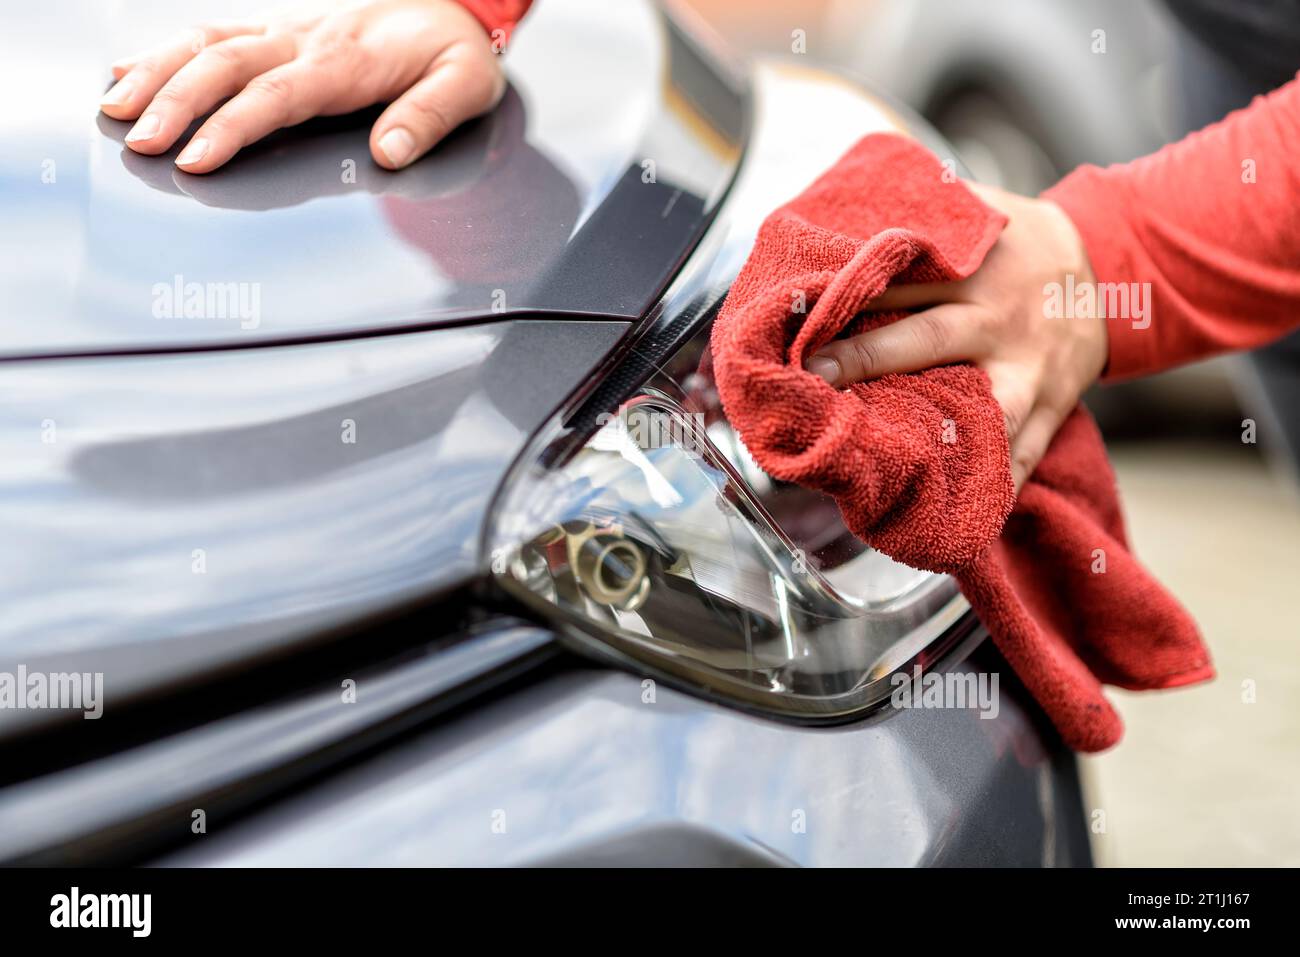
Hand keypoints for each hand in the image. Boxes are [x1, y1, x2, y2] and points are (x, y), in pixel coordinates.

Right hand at [99, 0, 505, 172]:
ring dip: (156, 73)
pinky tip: (128, 70)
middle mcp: (306, 40)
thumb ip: (429, 118)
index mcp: (346, 60)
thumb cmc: (456, 50)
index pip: (276, 95)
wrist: (457, 3)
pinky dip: (166, 50)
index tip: (196, 159)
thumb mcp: (466, 85)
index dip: (232, 127)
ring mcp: (287, 30)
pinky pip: (214, 33)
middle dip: (176, 104)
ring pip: (207, 42)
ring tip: (115, 110)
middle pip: (225, 66)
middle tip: (140, 144)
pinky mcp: (278, 30)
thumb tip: (388, 152)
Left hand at [806, 183, 1108, 489]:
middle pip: (929, 338)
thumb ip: (920, 208)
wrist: (1113, 268)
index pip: (903, 277)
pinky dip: (995, 490)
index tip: (798, 310)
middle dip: (869, 358)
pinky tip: (958, 523)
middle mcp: (1000, 319)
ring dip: (933, 439)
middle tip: (815, 376)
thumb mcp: (979, 208)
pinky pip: (1024, 457)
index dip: (850, 292)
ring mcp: (1029, 370)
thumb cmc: (1020, 241)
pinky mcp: (1052, 408)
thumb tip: (842, 197)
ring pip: (982, 410)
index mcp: (977, 267)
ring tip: (879, 467)